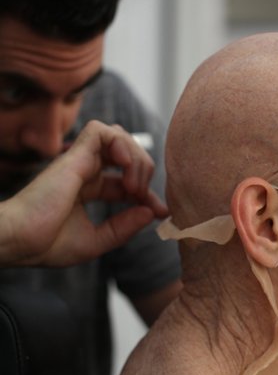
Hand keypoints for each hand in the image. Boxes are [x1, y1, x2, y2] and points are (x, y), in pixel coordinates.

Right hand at [0, 120, 167, 266]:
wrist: (17, 241)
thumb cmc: (46, 244)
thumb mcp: (96, 241)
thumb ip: (124, 227)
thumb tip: (150, 212)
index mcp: (88, 190)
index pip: (127, 181)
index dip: (148, 194)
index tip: (162, 211)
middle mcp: (85, 172)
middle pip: (127, 154)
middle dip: (145, 171)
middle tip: (142, 196)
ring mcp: (79, 162)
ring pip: (119, 137)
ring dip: (136, 158)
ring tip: (133, 186)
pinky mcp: (73, 156)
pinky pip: (102, 131)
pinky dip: (120, 143)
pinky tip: (123, 167)